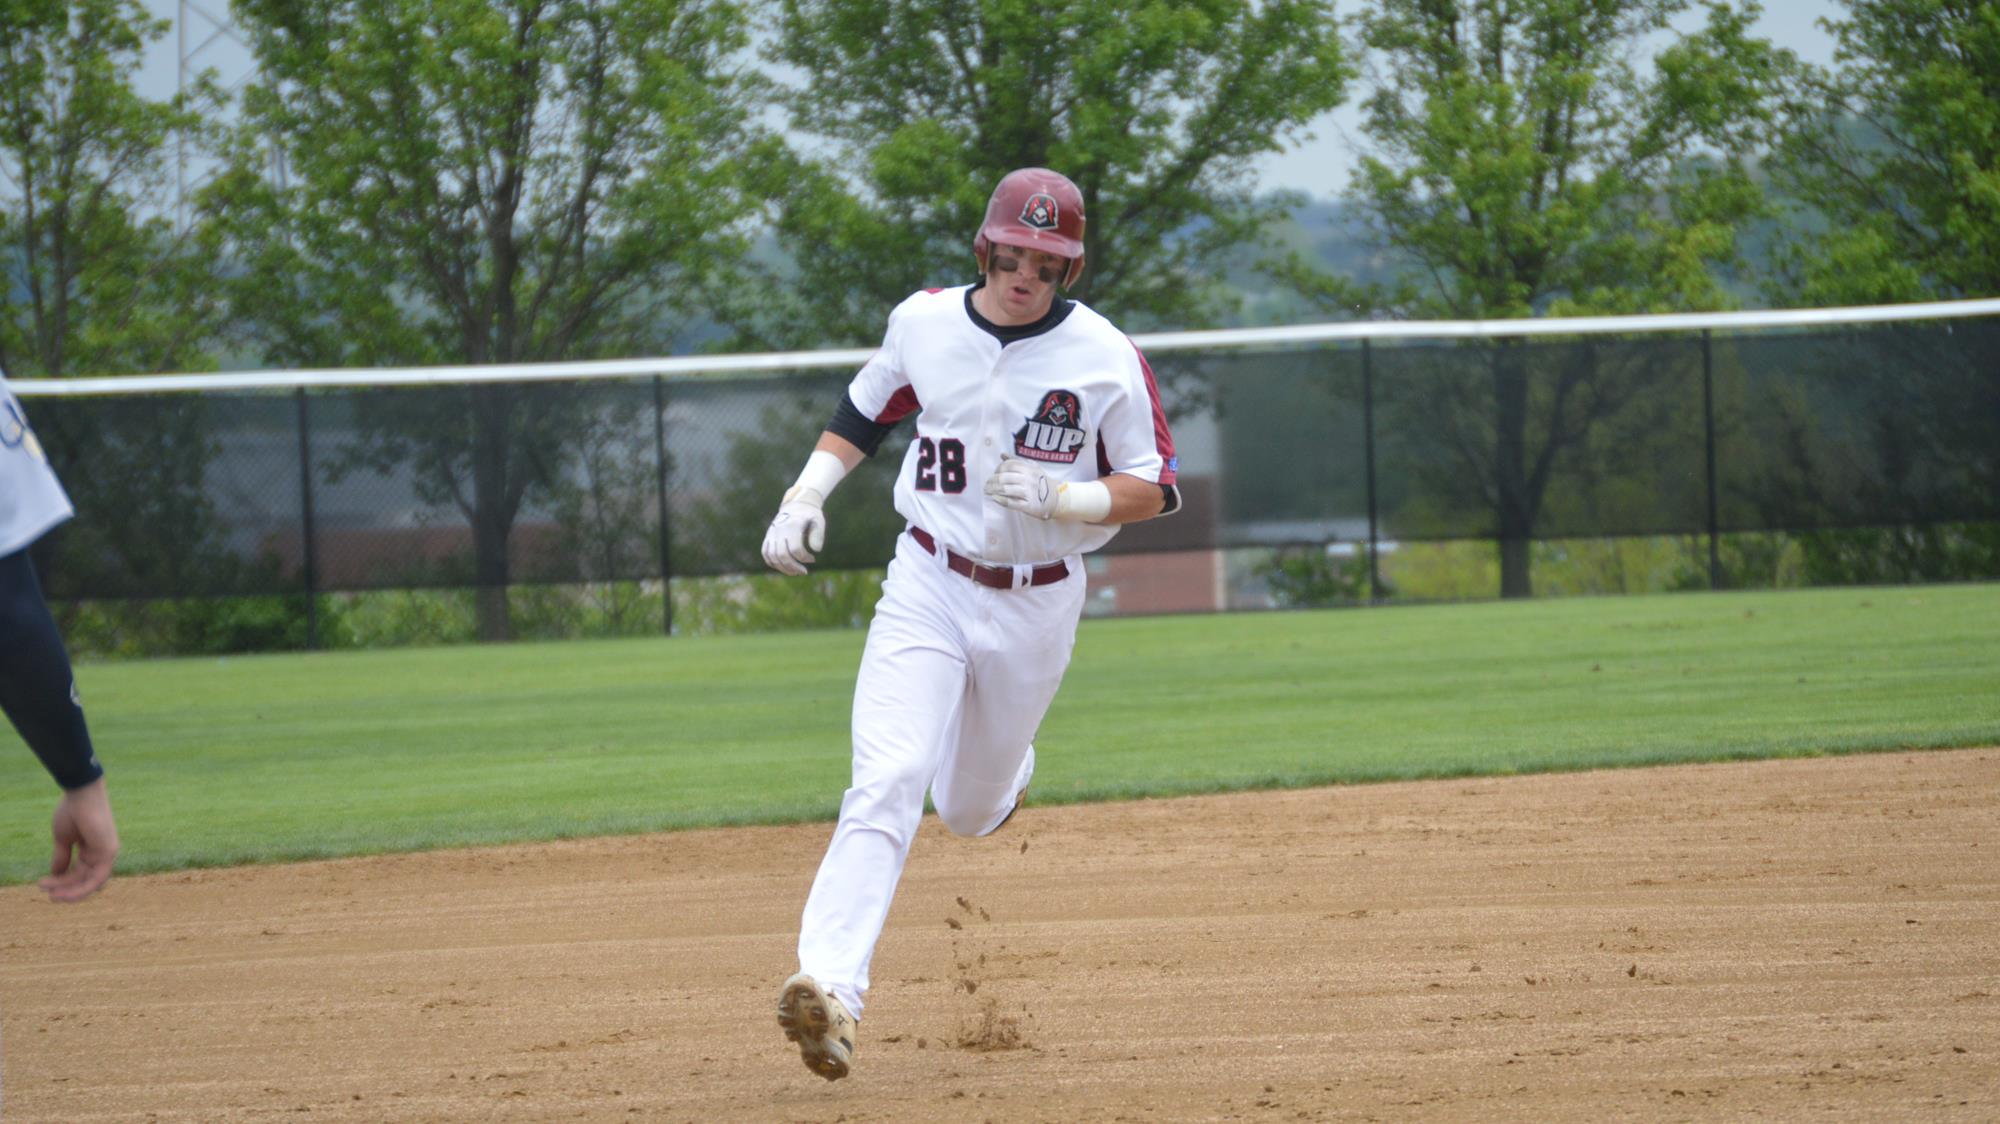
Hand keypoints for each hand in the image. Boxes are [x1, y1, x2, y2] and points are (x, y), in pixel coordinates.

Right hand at [41, 778, 118, 902]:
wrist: (80, 795)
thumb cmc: (72, 812)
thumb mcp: (63, 839)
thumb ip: (62, 857)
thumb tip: (57, 875)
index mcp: (92, 849)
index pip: (79, 872)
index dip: (62, 881)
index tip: (43, 884)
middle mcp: (102, 853)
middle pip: (84, 879)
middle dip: (65, 888)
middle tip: (48, 895)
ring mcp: (107, 853)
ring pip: (90, 882)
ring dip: (71, 892)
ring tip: (52, 896)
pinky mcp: (108, 853)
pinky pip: (96, 879)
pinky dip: (81, 889)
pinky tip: (64, 893)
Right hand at [761, 487, 827, 575]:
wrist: (796, 505)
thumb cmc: (810, 515)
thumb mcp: (818, 521)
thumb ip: (818, 534)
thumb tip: (816, 550)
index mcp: (792, 525)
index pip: (795, 548)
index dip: (804, 558)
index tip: (812, 559)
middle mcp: (779, 530)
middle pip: (782, 555)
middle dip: (794, 567)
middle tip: (804, 572)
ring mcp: (771, 533)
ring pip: (773, 557)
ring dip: (784, 568)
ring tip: (795, 572)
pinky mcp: (767, 537)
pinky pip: (766, 553)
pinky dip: (773, 563)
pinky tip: (784, 567)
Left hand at [984, 457, 1058, 519]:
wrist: (1058, 498)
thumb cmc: (1042, 482)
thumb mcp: (1033, 467)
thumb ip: (1017, 461)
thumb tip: (1002, 454)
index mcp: (1029, 469)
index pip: (1008, 465)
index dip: (998, 469)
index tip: (993, 474)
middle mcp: (1028, 479)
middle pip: (1004, 478)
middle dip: (992, 481)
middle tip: (986, 485)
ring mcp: (1028, 493)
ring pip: (1006, 489)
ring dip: (993, 490)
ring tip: (987, 491)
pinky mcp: (1028, 506)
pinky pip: (1011, 502)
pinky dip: (1001, 500)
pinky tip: (994, 499)